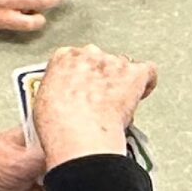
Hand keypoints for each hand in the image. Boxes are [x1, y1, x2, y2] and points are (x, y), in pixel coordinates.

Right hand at [31, 45, 156, 170]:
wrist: (79, 135)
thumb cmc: (59, 126)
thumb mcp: (43, 102)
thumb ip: (57, 91)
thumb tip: (63, 100)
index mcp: (63, 58)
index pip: (75, 59)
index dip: (81, 76)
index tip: (83, 89)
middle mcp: (89, 54)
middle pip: (100, 61)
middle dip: (102, 78)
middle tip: (100, 100)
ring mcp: (113, 63)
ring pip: (123, 66)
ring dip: (122, 82)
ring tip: (118, 104)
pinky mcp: (134, 74)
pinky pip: (148, 72)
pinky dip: (146, 83)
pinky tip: (142, 93)